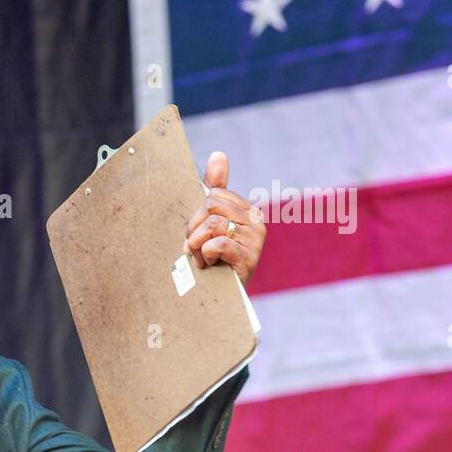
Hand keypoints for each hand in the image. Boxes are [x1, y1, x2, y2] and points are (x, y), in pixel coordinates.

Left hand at [184, 151, 266, 285]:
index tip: (198, 236)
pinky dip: (204, 256)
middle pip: (211, 207)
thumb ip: (214, 189)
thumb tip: (218, 154)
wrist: (217, 297)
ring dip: (196, 245)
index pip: (213, 195)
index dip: (196, 216)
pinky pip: (216, 244)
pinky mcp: (249, 259)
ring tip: (201, 259)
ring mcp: (255, 241)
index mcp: (247, 210)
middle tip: (196, 249)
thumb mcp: (209, 224)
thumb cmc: (212, 259)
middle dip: (194, 229)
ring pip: (212, 225)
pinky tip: (209, 266)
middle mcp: (257, 222)